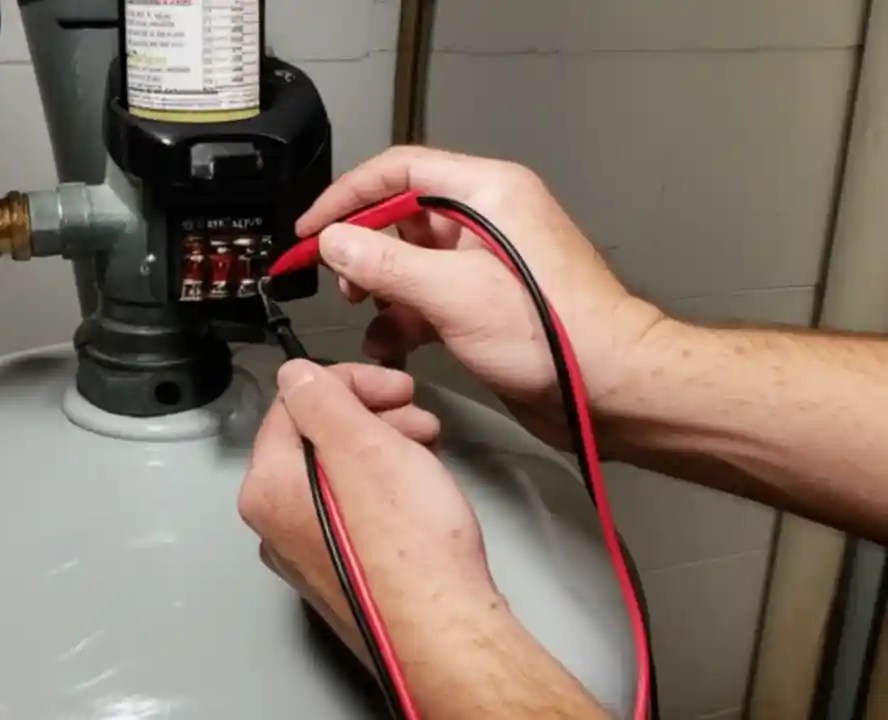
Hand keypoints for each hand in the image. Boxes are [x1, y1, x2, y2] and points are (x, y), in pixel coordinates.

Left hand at [239, 360, 495, 667]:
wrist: (444, 628)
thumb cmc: (409, 548)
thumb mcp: (363, 444)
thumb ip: (322, 400)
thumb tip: (296, 375)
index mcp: (268, 489)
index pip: (292, 406)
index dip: (348, 382)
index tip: (390, 385)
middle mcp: (276, 526)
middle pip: (315, 441)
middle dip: (370, 418)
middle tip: (416, 419)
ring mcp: (308, 555)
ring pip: (339, 477)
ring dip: (383, 449)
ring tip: (427, 453)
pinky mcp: (342, 575)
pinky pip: (354, 514)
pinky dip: (385, 490)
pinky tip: (418, 493)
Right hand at [297, 146, 664, 420]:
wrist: (612, 390)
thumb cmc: (559, 336)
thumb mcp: (453, 294)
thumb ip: (384, 264)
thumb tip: (334, 242)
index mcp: (488, 193)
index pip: (399, 171)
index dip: (347, 197)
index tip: (311, 229)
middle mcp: (487, 220)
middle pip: (401, 216)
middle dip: (362, 248)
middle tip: (336, 278)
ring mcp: (486, 262)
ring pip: (410, 261)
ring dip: (379, 288)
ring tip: (363, 311)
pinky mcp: (485, 302)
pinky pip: (427, 297)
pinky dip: (402, 319)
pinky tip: (389, 344)